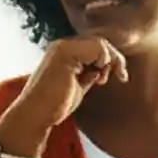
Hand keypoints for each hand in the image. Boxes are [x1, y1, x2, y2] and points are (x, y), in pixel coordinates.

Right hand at [6, 37, 128, 137]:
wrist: (36, 115)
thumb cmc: (53, 106)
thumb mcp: (77, 88)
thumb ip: (87, 76)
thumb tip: (100, 71)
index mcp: (62, 53)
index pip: (94, 46)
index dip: (110, 59)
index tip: (119, 77)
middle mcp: (61, 46)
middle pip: (99, 42)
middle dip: (115, 58)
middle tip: (122, 76)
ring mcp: (62, 47)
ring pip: (100, 43)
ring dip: (112, 59)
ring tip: (106, 79)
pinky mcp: (65, 53)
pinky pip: (96, 48)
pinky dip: (105, 60)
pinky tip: (100, 76)